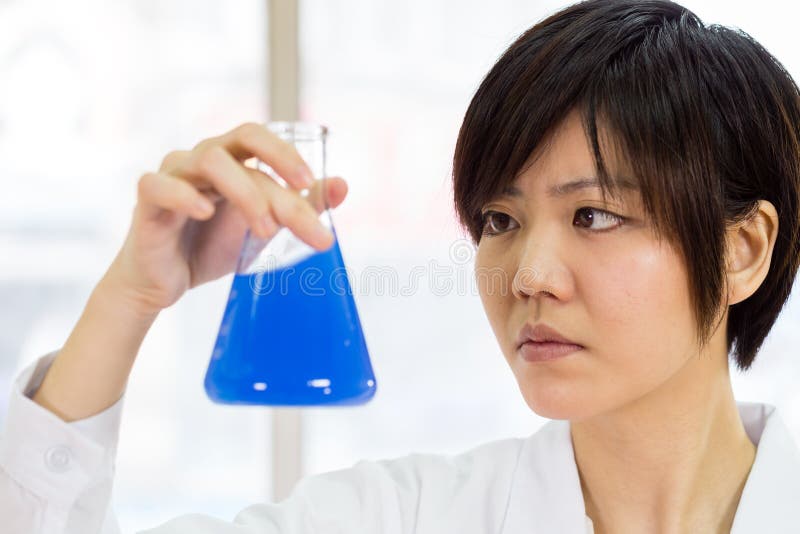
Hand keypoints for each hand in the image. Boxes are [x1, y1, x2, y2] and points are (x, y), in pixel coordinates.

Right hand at [104, 122, 347, 316]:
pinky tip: (206, 213)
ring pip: (210, 161)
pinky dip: (186, 196)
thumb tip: (342, 185)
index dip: (286, 154)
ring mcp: (173, 172)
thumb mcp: (263, 227)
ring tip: (265, 231)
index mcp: (232, 158)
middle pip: (241, 141)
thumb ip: (298, 206)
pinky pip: (161, 184)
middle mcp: (203, 156)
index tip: (310, 184)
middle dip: (277, 163)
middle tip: (301, 192)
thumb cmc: (212, 245)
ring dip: (244, 193)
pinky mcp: (147, 197)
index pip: (262, 141)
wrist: (167, 281)